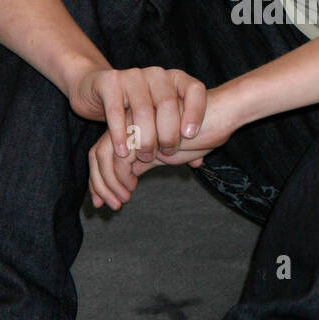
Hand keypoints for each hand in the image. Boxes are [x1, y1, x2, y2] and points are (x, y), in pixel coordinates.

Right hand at [67, 64, 206, 159]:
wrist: (98, 88)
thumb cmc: (137, 109)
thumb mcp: (162, 119)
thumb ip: (181, 138)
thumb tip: (197, 161)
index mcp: (175, 79)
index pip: (194, 89)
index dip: (196, 111)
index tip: (190, 135)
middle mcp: (156, 74)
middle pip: (168, 103)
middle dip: (168, 133)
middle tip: (166, 154)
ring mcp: (132, 76)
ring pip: (143, 109)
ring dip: (145, 138)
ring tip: (145, 156)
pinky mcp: (109, 82)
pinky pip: (116, 111)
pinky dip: (120, 134)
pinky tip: (123, 152)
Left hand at [88, 84, 239, 210]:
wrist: (221, 114)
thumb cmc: (201, 131)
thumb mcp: (168, 152)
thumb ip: (148, 160)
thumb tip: (130, 175)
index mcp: (134, 128)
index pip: (105, 152)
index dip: (100, 178)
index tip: (104, 200)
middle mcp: (129, 124)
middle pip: (98, 153)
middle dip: (97, 182)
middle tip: (105, 205)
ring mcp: (134, 125)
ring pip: (104, 155)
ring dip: (108, 183)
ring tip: (122, 201)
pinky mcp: (143, 130)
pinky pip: (120, 157)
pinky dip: (120, 177)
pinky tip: (132, 188)